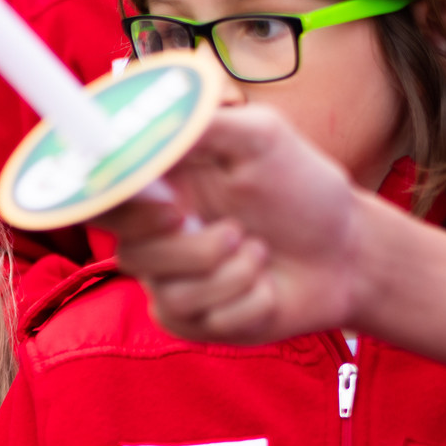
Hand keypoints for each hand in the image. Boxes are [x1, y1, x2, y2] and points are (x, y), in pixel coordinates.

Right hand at [95, 107, 367, 343]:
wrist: (345, 253)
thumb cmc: (302, 190)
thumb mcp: (261, 137)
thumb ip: (203, 126)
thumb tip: (152, 123)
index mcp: (160, 186)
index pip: (99, 197)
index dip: (113, 206)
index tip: (165, 210)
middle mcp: (153, 235)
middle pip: (131, 252)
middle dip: (195, 248)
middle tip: (238, 231)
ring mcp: (168, 281)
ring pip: (171, 292)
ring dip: (234, 273)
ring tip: (262, 253)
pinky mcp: (190, 321)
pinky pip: (203, 320)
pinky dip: (249, 302)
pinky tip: (267, 287)